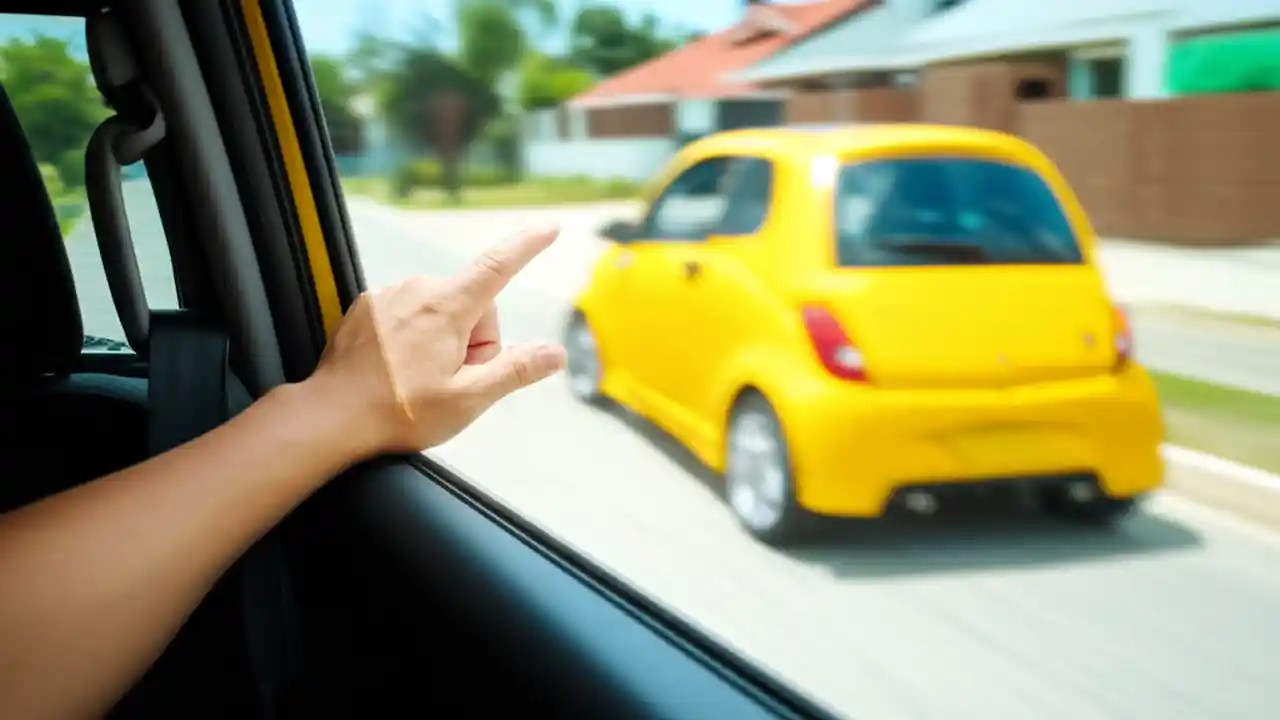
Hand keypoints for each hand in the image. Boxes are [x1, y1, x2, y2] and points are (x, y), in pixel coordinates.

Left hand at [306, 226, 566, 456]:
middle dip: (473, 340)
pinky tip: (396, 369)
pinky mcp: (366, 307)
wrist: (330, 417)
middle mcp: (416, 290)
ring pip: (439, 310)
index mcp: (446, 307)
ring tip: (418, 380)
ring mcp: (387, 295)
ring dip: (442, 339)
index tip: (548, 228)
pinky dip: (412, 337)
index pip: (498, 266)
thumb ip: (515, 370)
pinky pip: (408, 313)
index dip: (527, 245)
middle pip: (472, 304)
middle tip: (452, 380)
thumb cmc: (399, 412)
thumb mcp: (468, 399)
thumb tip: (555, 352)